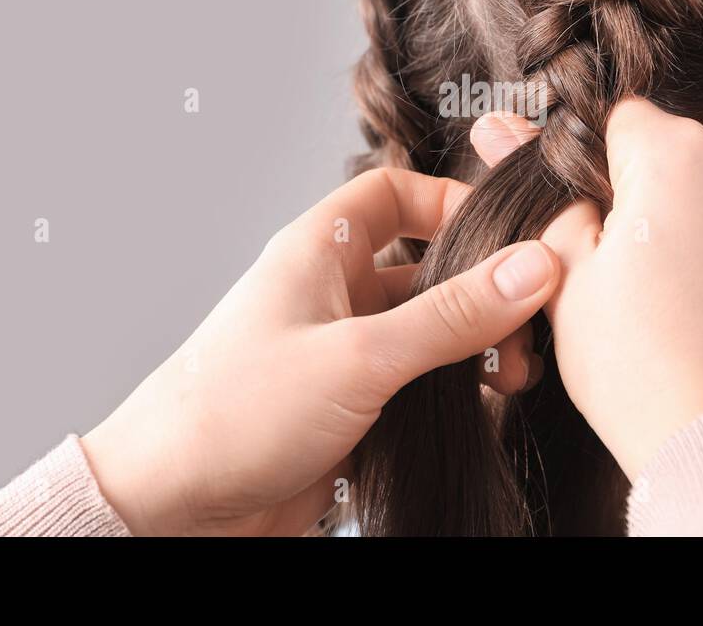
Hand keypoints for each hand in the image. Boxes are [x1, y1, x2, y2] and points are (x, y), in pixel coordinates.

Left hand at [81, 168, 560, 535]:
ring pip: (425, 330)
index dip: (452, 203)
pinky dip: (450, 392)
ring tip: (511, 375)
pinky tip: (478, 410)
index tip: (509, 236)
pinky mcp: (346, 406)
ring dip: (471, 347)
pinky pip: (413, 383)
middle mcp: (331, 292)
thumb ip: (452, 315)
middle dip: (480, 290)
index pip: (396, 193)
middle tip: (527, 322)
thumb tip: (531, 267)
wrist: (171, 509)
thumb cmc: (232, 414)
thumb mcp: (359, 356)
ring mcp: (339, 350)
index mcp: (320, 250)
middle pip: (424, 265)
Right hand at [470, 99, 702, 480]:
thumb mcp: (563, 271)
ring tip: (650, 303)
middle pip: (665, 157)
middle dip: (633, 198)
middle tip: (606, 271)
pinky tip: (689, 318)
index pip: (617, 120)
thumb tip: (498, 128)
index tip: (577, 215)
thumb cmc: (636, 364)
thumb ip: (538, 191)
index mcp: (679, 154)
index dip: (587, 167)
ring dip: (675, 229)